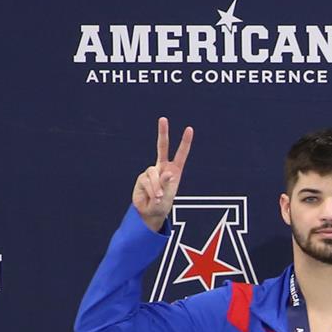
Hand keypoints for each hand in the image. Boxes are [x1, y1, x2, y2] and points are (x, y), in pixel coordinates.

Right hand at [132, 117, 193, 232]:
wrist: (151, 213)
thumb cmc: (164, 204)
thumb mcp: (169, 195)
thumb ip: (167, 184)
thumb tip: (166, 172)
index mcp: (174, 171)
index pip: (181, 154)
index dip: (185, 142)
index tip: (189, 129)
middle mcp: (162, 168)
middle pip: (162, 147)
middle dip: (163, 133)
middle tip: (163, 119)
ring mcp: (151, 171)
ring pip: (153, 172)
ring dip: (157, 187)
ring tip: (160, 197)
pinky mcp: (142, 177)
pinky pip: (147, 181)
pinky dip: (152, 191)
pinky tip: (154, 198)